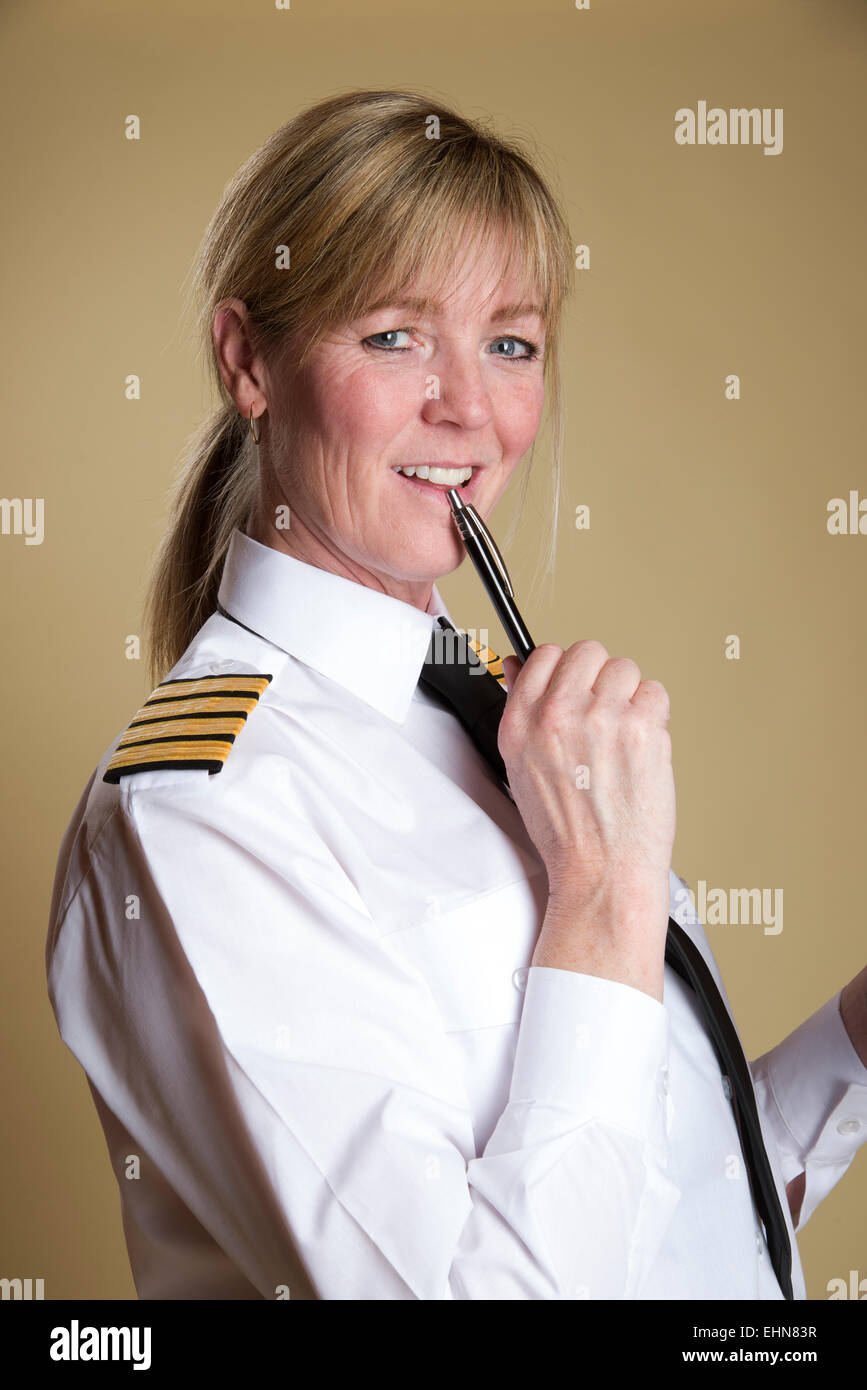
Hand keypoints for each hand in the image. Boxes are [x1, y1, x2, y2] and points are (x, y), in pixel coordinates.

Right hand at [499, 642, 674, 998]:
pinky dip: (655, 716)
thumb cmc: (567, 833)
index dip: (565, 670)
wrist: (602, 872)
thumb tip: (521, 667)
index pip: (543, 656)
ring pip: (626, 669)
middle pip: (589, 652)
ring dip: (630, 697)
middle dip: (599, 678)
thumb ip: (523, 711)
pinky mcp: (643, 728)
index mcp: (521, 723)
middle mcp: (558, 715)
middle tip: (604, 714)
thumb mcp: (522, 768)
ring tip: (624, 737)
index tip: (575, 687)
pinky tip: (642, 747)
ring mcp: (602, 718)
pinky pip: (656, 693)